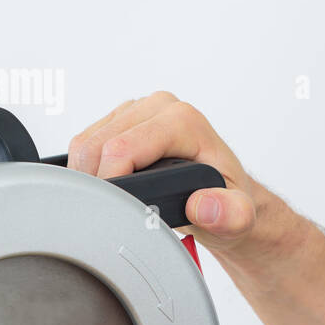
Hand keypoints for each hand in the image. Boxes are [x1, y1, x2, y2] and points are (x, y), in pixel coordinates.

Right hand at [67, 91, 258, 256]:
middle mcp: (160, 108)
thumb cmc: (227, 199)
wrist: (224, 194)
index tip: (117, 211)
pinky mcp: (121, 119)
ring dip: (89, 177)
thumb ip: (230, 214)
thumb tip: (203, 204)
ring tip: (113, 203)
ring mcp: (138, 111)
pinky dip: (88, 169)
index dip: (111, 184)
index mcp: (183, 121)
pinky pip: (85, 142)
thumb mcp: (239, 216)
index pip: (122, 148)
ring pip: (86, 143)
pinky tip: (109, 188)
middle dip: (98, 184)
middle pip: (98, 145)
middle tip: (115, 213)